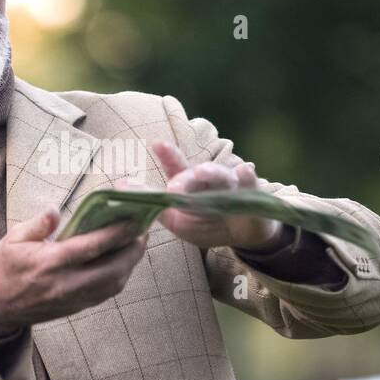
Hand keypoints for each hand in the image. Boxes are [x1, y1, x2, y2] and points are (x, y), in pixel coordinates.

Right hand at [0, 206, 147, 336]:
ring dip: (130, 263)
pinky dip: (120, 276)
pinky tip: (124, 261)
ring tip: (137, 243)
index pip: (92, 247)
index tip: (134, 220)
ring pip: (114, 284)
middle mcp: (66, 283)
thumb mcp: (12, 240)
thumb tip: (55, 209)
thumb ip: (37, 224)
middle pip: (112, 269)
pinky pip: (107, 293)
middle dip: (133, 249)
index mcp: (50, 263)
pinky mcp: (77, 307)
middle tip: (144, 230)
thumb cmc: (4, 268)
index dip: (117, 234)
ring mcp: (73, 298)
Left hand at [149, 141, 281, 250]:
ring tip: (202, 172)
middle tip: (173, 188)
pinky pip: (250, 185)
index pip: (177, 168)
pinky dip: (248, 177)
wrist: (241, 235)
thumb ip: (158, 207)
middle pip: (196, 174)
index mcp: (190, 184)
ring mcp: (232, 184)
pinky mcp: (253, 194)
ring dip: (211, 173)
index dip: (168, 156)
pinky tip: (245, 169)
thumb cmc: (206, 224)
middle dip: (184, 179)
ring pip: (221, 176)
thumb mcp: (179, 221)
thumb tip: (126, 188)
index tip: (158, 144)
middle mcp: (210, 179)